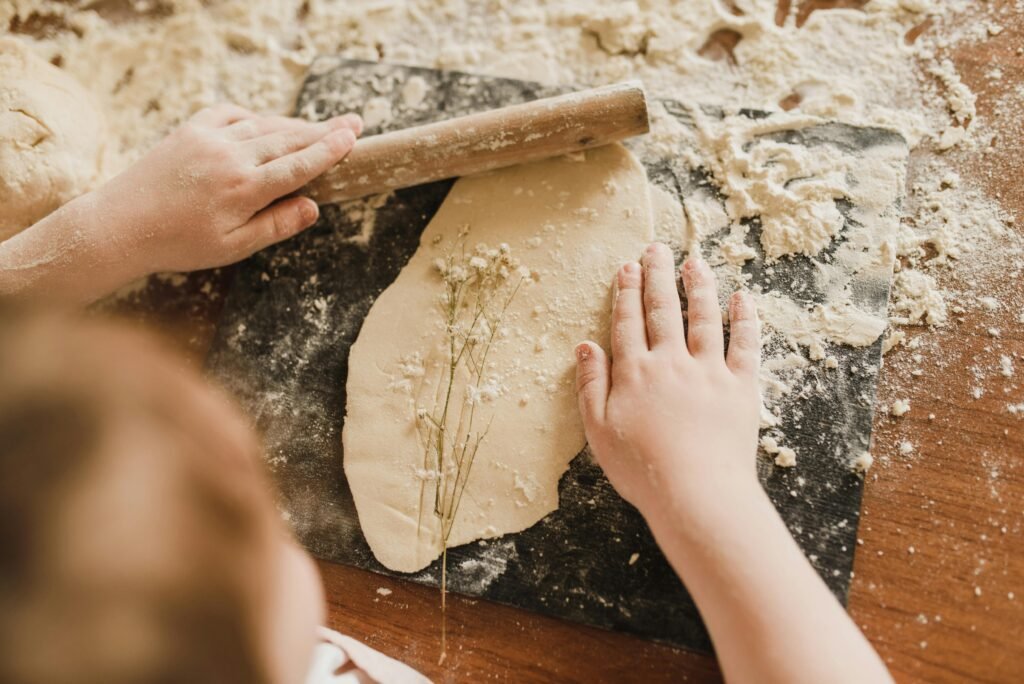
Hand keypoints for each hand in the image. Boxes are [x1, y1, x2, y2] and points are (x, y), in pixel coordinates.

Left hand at [96, 104, 361, 275]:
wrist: (120, 225)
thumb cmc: (178, 244)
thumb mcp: (233, 247)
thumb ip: (275, 225)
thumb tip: (313, 207)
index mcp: (244, 189)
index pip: (299, 165)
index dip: (329, 151)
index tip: (352, 138)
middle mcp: (230, 156)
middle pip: (288, 139)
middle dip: (323, 131)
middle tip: (353, 123)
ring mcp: (208, 138)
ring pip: (263, 125)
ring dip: (294, 125)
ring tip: (321, 127)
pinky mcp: (190, 130)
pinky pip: (232, 115)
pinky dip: (255, 118)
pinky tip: (267, 124)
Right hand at [574, 242, 761, 522]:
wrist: (696, 494)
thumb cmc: (642, 470)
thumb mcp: (599, 431)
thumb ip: (591, 386)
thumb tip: (585, 346)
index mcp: (635, 374)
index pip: (628, 323)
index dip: (626, 293)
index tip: (627, 268)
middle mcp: (671, 363)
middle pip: (662, 311)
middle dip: (657, 277)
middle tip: (656, 249)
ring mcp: (709, 372)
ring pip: (703, 318)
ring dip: (697, 286)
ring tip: (693, 262)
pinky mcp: (741, 387)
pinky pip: (744, 345)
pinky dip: (744, 319)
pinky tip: (742, 298)